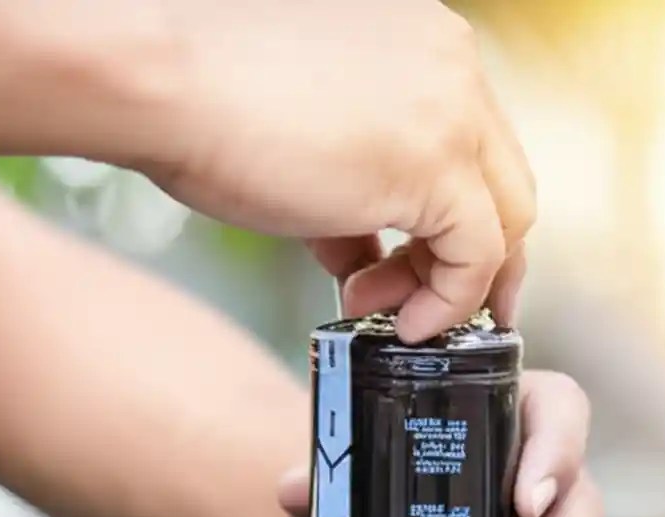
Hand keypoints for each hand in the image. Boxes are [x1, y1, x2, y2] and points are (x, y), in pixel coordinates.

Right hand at [137, 0, 533, 341]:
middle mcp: (454, 64)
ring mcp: (453, 111)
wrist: (159, 77)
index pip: (474, 141)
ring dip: (447, 281)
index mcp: (425, 43)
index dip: (451, 213)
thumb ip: (354, 186)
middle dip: (467, 255)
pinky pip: (479, 255)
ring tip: (378, 308)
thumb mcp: (305, 135)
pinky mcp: (438, 165)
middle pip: (503, 181)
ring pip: (505, 220)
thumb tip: (364, 252)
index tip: (419, 261)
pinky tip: (404, 325)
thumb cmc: (203, 93)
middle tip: (422, 302)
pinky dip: (450, 301)